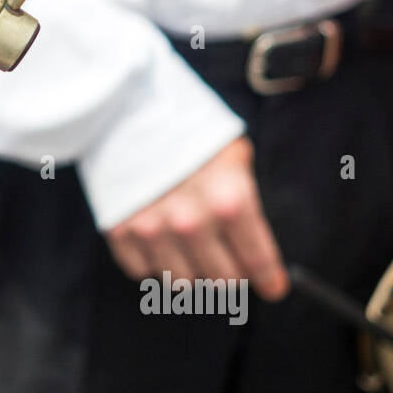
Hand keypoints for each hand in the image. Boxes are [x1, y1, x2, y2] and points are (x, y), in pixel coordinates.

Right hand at [105, 137, 288, 300]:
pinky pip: (143, 271)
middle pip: (222, 281)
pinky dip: (153, 260)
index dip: (269, 279)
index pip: (258, 260)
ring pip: (182, 282)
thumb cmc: (185, 125)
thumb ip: (244, 198)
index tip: (272, 287)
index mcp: (229, 200)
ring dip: (190, 268)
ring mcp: (152, 230)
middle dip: (230, 271)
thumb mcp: (232, 153)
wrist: (124, 104)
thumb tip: (250, 241)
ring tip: (189, 244)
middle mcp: (192, 223)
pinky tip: (158, 237)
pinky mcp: (119, 231)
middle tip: (228, 257)